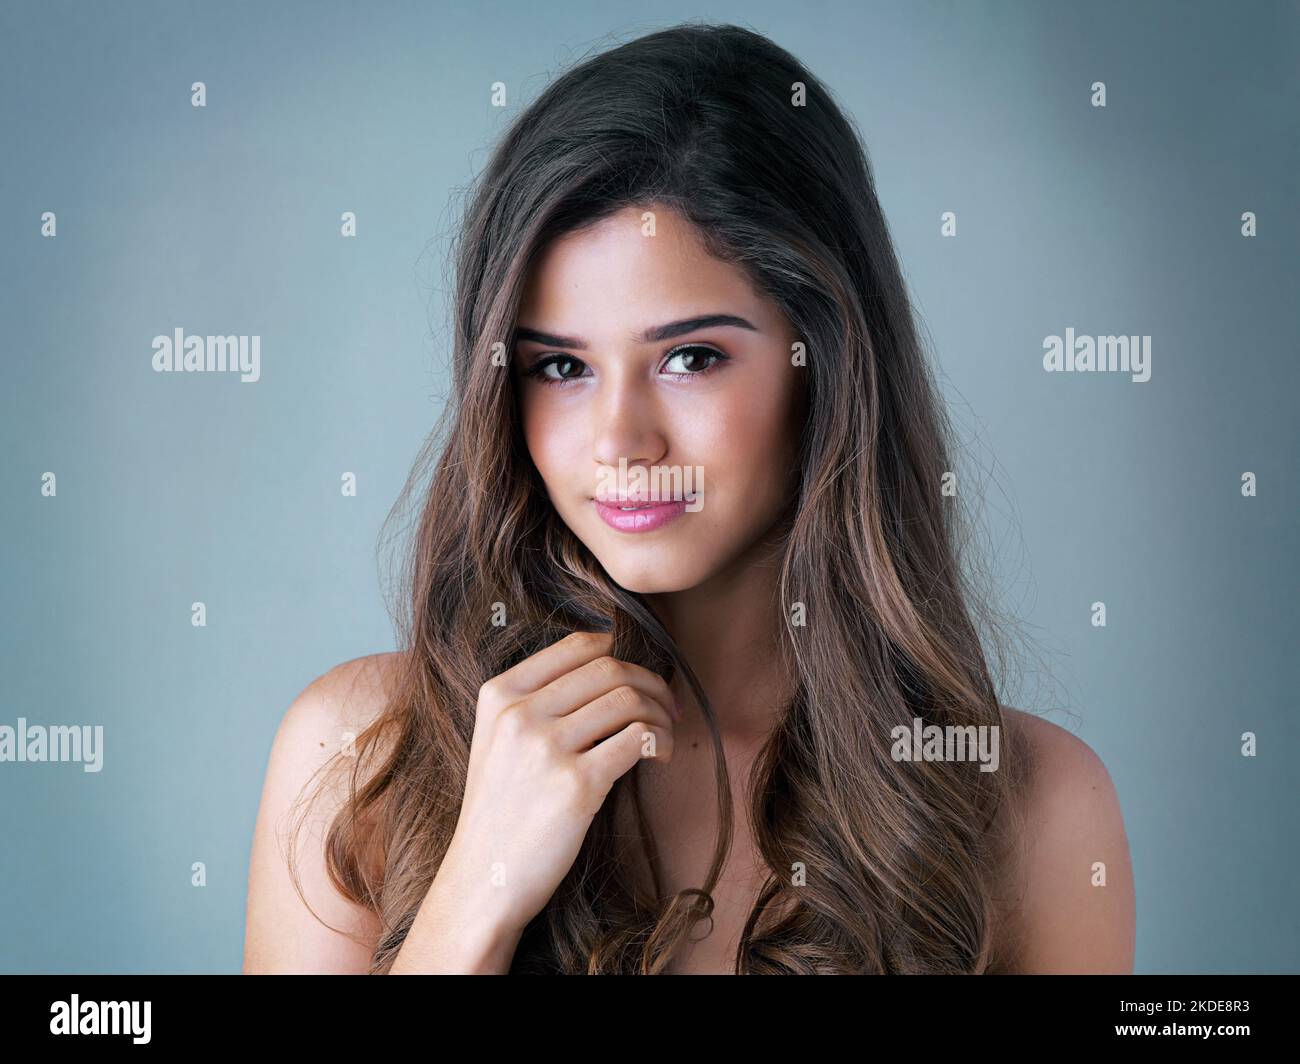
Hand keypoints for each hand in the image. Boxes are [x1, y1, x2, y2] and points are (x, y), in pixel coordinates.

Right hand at [438, 629, 678, 935]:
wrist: (483, 880)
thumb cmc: (500, 812)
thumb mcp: (497, 740)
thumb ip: (537, 702)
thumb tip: (610, 671)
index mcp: (499, 695)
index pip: (578, 646)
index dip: (622, 651)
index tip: (641, 674)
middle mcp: (520, 714)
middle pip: (609, 668)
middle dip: (651, 682)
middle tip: (668, 705)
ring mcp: (546, 748)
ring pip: (628, 700)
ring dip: (661, 712)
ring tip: (666, 732)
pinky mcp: (576, 785)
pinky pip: (639, 739)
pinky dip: (661, 741)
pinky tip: (661, 756)